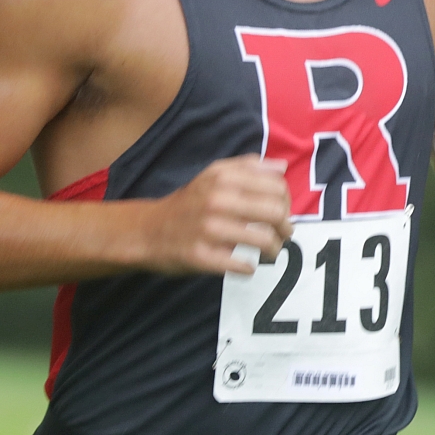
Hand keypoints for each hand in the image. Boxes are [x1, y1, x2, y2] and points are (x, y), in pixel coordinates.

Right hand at [142, 156, 293, 274]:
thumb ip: (248, 167)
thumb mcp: (213, 175)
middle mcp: (216, 200)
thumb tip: (282, 168)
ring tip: (271, 252)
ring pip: (264, 240)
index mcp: (223, 178)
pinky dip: (250, 268)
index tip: (281, 211)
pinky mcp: (202, 256)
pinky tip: (247, 265)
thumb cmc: (189, 203)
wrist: (148, 230)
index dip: (286, 201)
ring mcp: (209, 229)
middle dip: (286, 228)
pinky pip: (242, 265)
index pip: (277, 187)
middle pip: (275, 213)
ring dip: (274, 249)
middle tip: (283, 234)